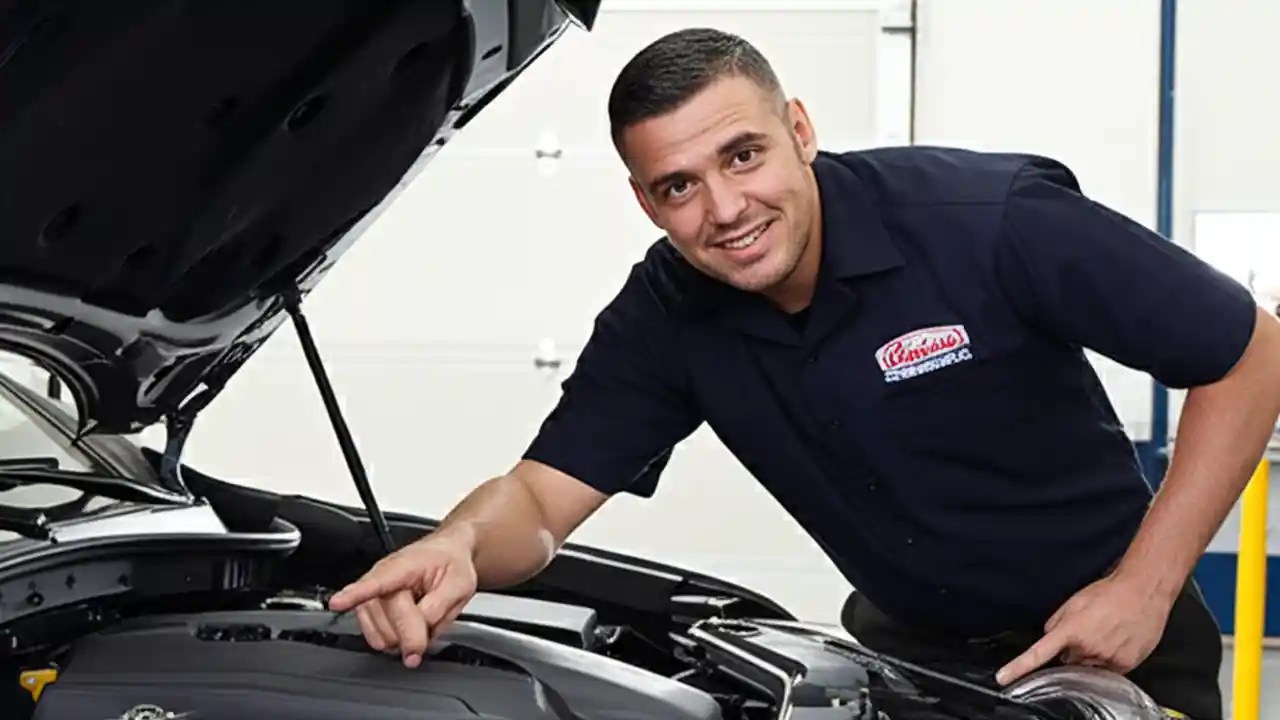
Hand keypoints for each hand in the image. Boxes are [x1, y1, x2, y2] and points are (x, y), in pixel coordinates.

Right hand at [328, 535, 478, 667]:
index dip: (354, 594)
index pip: (375, 582)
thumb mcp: (460, 583)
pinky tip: (408, 627)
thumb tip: (421, 632)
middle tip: (433, 621)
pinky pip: (377, 640)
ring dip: (405, 638)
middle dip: (416, 634)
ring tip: (420, 618)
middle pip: (392, 624)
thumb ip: (439, 608)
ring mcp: (371, 597)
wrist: (447, 557)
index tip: (337, 602)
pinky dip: (395, 641)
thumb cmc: (451, 565)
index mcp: (403, 566)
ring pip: (383, 637)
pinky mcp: (369, 612)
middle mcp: (380, 579)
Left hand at [995, 572, 1173, 685]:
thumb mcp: (1074, 601)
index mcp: (1069, 630)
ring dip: (1092, 654)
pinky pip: (1109, 670)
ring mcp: (1107, 658)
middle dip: (1074, 649)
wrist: (1143, 591)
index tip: (1003, 678)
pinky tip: (1117, 640)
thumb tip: (1049, 636)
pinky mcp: (1125, 665)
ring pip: (1089, 666)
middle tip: (1090, 629)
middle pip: (1069, 660)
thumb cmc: (1109, 592)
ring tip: (1106, 632)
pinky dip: (1109, 658)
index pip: (1038, 653)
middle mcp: (1087, 648)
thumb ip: (1056, 622)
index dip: (1018, 667)